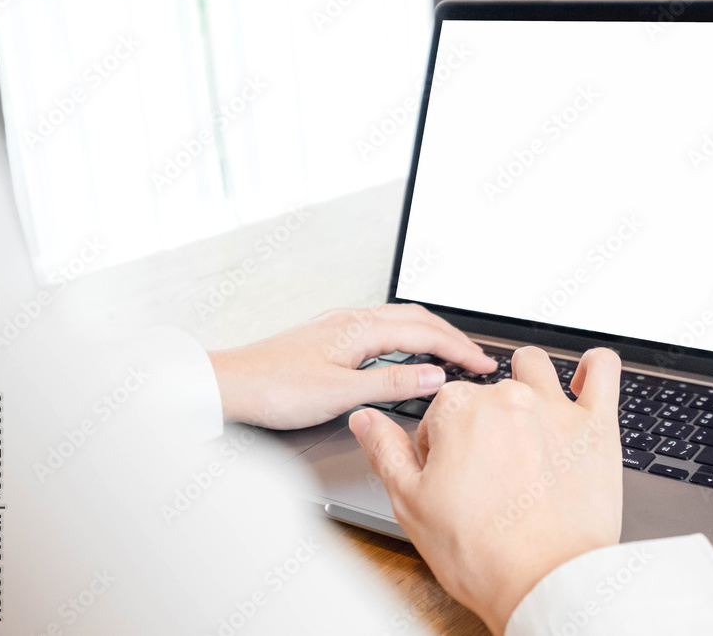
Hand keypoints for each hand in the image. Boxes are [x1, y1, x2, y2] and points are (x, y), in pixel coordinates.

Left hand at [207, 304, 496, 429]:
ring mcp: (339, 326)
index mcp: (360, 329)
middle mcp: (352, 320)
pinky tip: (405, 352)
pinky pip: (381, 328)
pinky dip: (407, 338)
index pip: (425, 334)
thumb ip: (392, 384)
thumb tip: (435, 377)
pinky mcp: (328, 337)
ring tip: (451, 352)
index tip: (484, 364)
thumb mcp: (341, 393)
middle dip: (451, 336)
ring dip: (430, 334)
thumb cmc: (274, 389)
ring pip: (399, 321)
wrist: (228, 385)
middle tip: (477, 357)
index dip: (459, 349)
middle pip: (417, 319)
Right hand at [349, 346, 622, 634]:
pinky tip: (586, 380)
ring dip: (528, 381)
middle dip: (481, 423)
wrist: (545, 583)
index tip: (451, 475)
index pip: (440, 411)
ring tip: (529, 419)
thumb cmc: (481, 552)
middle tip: (487, 471)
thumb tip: (366, 419)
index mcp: (456, 410)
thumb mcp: (409, 504)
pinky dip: (595, 367)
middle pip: (485, 393)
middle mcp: (505, 398)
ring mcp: (554, 408)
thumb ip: (385, 450)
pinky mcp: (596, 425)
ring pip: (535, 367)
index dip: (441, 446)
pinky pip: (604, 369)